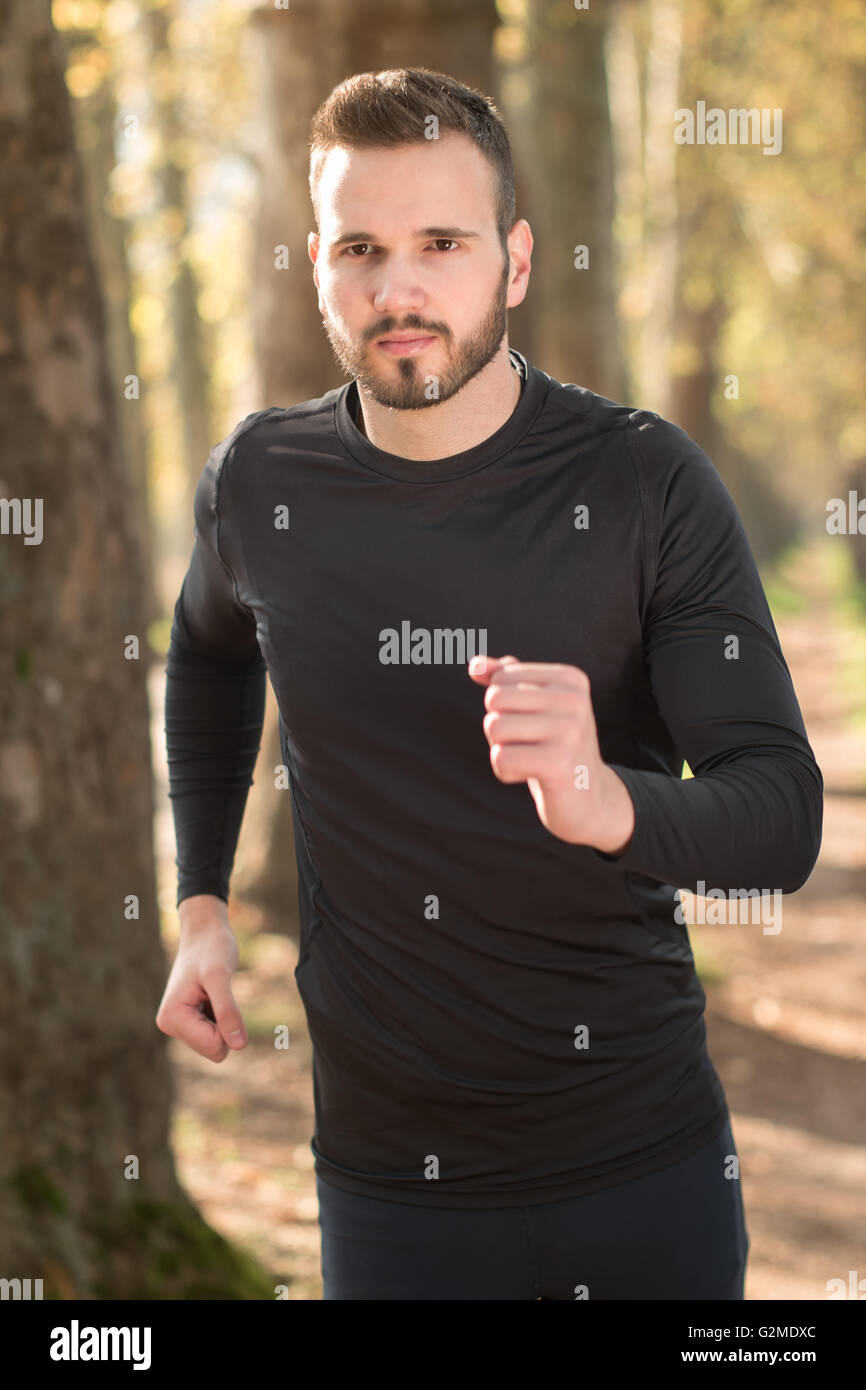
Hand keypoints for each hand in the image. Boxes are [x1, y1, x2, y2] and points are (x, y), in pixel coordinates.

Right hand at [156, 898, 247, 1061]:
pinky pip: (215, 1035)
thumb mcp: (221, 976)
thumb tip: (239, 1046)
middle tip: (219, 994)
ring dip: (223, 1020)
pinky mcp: (188, 1021)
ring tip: (214, 993)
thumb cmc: (212, 948)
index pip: (214, 1047)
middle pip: (214, 1050)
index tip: (221, 996)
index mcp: (172, 1017)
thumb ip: (228, 1011)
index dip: (228, 1025)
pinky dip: (221, 1016)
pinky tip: (212, 996)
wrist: (205, 932)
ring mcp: (177, 1024)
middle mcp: (169, 1024)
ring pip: (216, 1044)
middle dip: (225, 1024)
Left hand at [467, 654, 634, 853]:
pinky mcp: (558, 763)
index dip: (504, 706)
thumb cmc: (555, 747)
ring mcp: (570, 731)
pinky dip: (506, 771)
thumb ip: (505, 680)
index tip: (535, 725)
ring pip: (495, 727)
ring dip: (503, 749)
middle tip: (530, 744)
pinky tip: (533, 775)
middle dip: (500, 727)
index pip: (502, 678)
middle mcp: (574, 700)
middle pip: (495, 699)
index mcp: (570, 678)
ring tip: (532, 759)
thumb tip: (475, 664)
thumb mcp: (535, 707)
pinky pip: (501, 758)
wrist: (589, 799)